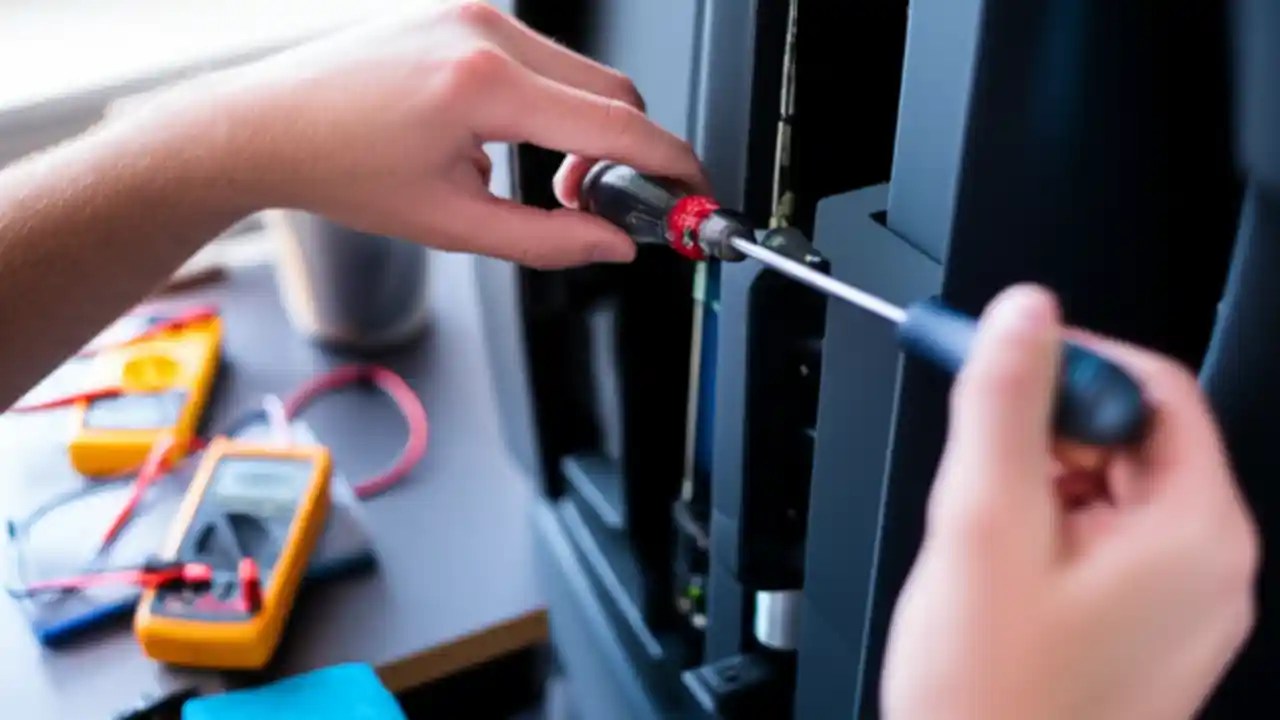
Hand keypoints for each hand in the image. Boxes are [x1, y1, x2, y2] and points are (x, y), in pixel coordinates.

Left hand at [111, 1, 705, 267]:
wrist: (268, 126)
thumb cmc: (339, 169)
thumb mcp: (454, 226)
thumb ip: (549, 241)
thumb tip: (613, 244)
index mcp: (483, 85)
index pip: (617, 124)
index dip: (670, 164)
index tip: (692, 191)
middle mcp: (485, 32)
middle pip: (612, 90)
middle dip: (629, 151)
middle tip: (607, 203)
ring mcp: (473, 14)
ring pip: (580, 73)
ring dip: (587, 128)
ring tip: (549, 178)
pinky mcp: (462, 12)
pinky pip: (541, 57)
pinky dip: (551, 102)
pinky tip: (514, 139)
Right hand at [879, 285, 1258, 719]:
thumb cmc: (995, 701)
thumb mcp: (984, 530)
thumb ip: (1004, 409)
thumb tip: (1022, 316)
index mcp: (1195, 533)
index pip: (1153, 389)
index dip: (1071, 362)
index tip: (1005, 367)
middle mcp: (1207, 570)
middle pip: (1130, 440)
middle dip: (1044, 436)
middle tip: (980, 474)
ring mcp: (1179, 607)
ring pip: (1107, 492)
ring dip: (1036, 490)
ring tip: (985, 545)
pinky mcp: (1145, 633)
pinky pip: (1102, 546)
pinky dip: (1045, 537)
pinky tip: (1000, 578)